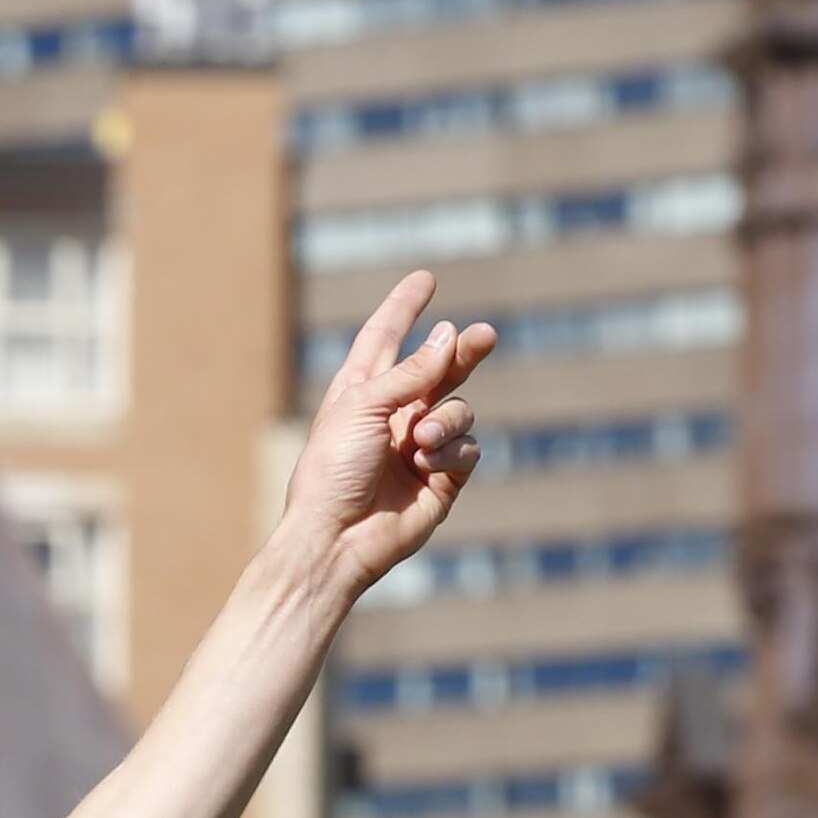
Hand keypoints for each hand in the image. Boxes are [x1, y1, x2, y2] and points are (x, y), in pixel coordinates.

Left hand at [279, 272, 494, 601]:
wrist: (336, 538)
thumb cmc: (332, 471)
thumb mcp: (364, 407)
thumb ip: (410, 371)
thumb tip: (451, 334)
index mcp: (361, 394)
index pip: (385, 340)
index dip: (404, 309)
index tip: (425, 278)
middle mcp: (392, 416)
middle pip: (440, 369)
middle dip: (463, 351)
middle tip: (485, 335)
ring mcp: (419, 448)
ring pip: (460, 410)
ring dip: (448, 418)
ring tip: (421, 439)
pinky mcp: (441, 479)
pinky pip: (467, 449)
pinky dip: (450, 451)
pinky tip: (426, 464)